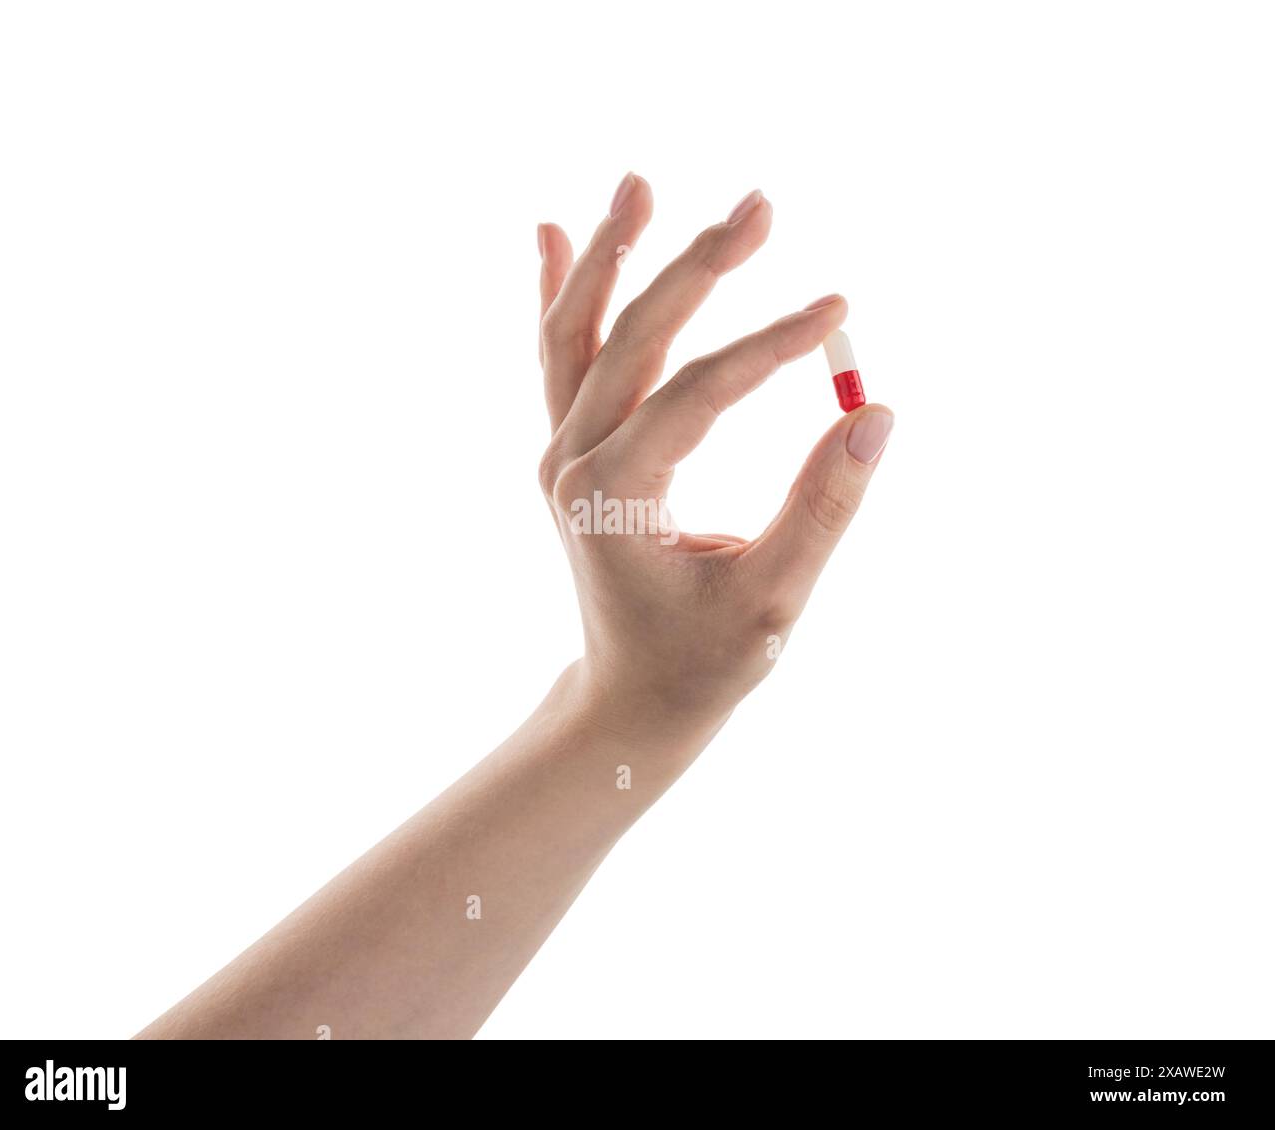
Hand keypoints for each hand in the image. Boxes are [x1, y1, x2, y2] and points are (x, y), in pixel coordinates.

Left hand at [536, 175, 893, 741]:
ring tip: (638, 183)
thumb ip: (821, 509)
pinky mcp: (573, 449)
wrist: (634, 696)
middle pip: (629, 338)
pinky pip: (560, 357)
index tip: (839, 314)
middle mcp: (573, 463)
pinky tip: (553, 231)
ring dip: (609, 256)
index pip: (695, 394)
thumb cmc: (704, 661)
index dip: (770, 348)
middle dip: (696, 268)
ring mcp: (563, 452)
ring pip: (576, 333)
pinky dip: (561, 294)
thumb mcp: (773, 599)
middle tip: (760, 206)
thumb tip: (876, 413)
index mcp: (611, 498)